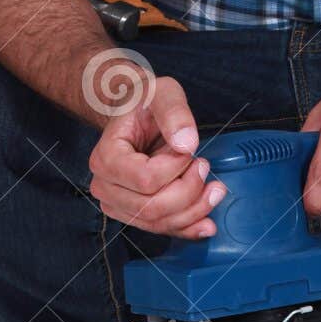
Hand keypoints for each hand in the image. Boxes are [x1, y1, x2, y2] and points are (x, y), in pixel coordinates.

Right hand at [88, 75, 226, 238]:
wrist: (135, 113)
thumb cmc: (145, 102)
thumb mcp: (162, 92)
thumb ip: (174, 112)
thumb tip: (187, 144)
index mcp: (106, 157)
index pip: (146, 180)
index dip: (176, 169)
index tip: (189, 151)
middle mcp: (105, 186)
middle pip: (151, 208)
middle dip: (189, 192)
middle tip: (205, 167)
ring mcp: (117, 203)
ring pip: (158, 222)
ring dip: (193, 210)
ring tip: (215, 190)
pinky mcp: (133, 213)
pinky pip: (160, 229)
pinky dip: (186, 228)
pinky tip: (206, 224)